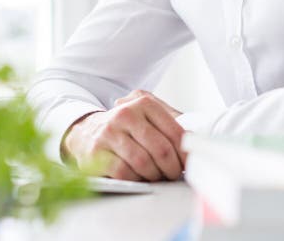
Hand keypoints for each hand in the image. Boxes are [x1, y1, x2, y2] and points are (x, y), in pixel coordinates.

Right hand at [62, 89, 185, 181]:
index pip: (175, 132)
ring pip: (144, 163)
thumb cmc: (125, 126)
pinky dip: (136, 179)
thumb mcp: (146, 115)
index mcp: (144, 103)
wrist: (85, 131)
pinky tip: (137, 177)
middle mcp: (126, 114)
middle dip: (172, 168)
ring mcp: (110, 133)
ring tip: (157, 176)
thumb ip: (171, 122)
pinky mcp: (98, 152)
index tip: (189, 165)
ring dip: (155, 176)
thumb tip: (197, 141)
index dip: (186, 154)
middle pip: (161, 149)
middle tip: (174, 175)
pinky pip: (125, 173)